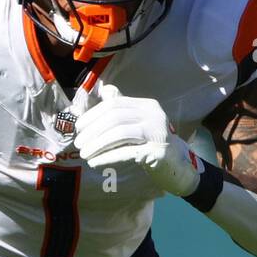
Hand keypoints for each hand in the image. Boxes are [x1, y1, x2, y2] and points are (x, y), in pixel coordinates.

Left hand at [75, 84, 203, 197]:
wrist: (178, 166)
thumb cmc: (152, 144)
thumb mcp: (137, 123)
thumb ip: (122, 108)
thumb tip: (105, 90)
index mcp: (146, 105)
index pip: (114, 104)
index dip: (93, 115)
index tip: (78, 127)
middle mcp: (154, 115)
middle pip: (115, 117)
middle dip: (93, 131)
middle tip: (79, 144)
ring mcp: (157, 132)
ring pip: (120, 133)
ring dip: (98, 145)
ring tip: (84, 155)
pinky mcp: (158, 151)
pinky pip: (127, 152)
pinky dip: (108, 157)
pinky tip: (96, 163)